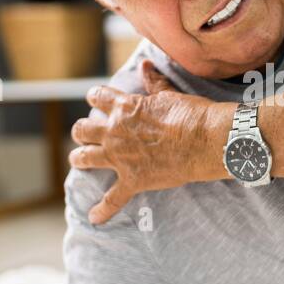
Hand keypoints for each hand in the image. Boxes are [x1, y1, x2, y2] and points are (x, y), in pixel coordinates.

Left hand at [71, 60, 229, 224]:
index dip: (96, 98)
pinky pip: (112, 199)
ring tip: (78, 160)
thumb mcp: (168, 94)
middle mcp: (115, 132)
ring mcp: (120, 157)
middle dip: (81, 131)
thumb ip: (153, 82)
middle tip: (84, 134)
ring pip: (86, 158)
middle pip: (83, 130)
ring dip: (80, 158)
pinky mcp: (133, 180)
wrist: (205, 139)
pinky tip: (94, 218)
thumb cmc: (191, 114)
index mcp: (124, 107)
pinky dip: (102, 210)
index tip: (96, 100)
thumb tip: (145, 64)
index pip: (98, 97)